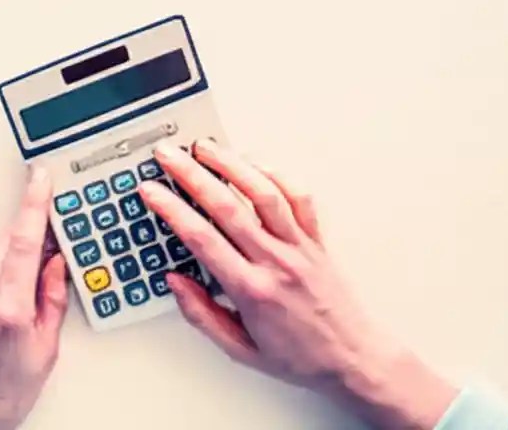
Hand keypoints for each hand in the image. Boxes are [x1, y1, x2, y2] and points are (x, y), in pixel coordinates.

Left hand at [0, 167, 68, 429]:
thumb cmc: (2, 396)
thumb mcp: (45, 352)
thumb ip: (52, 300)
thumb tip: (56, 264)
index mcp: (8, 310)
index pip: (22, 242)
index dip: (34, 205)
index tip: (40, 180)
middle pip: (6, 247)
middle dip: (27, 246)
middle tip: (47, 259)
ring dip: (6, 270)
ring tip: (16, 306)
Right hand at [140, 140, 457, 429]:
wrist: (355, 359)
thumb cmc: (301, 358)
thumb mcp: (240, 350)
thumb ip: (202, 314)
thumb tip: (175, 282)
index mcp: (251, 291)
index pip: (202, 238)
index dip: (171, 209)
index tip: (151, 191)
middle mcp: (276, 262)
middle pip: (226, 206)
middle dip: (191, 174)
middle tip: (168, 155)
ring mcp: (299, 247)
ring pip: (263, 193)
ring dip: (232, 164)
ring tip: (207, 147)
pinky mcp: (318, 240)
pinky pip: (299, 198)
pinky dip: (277, 175)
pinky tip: (256, 164)